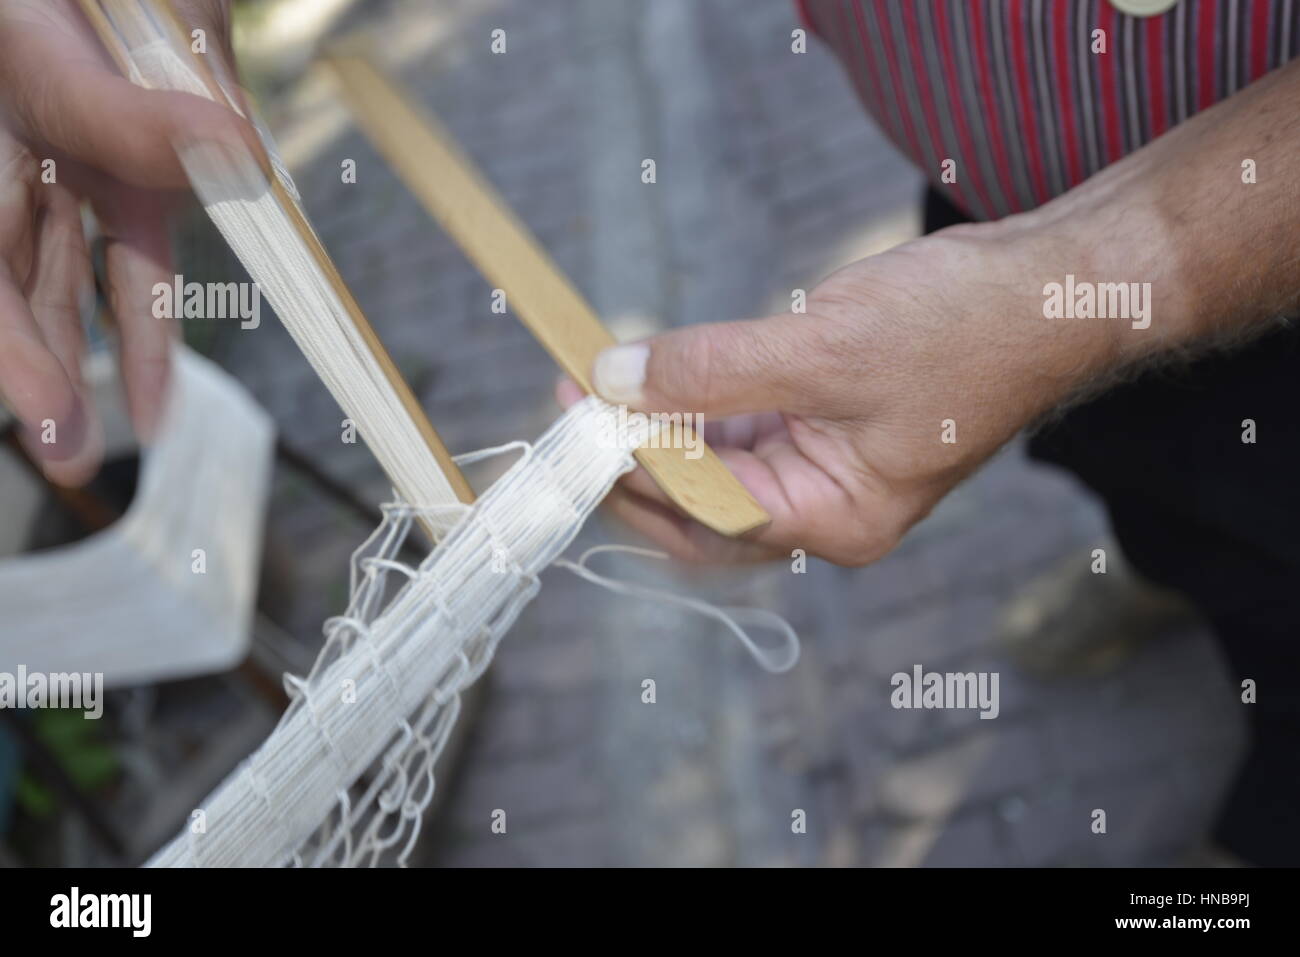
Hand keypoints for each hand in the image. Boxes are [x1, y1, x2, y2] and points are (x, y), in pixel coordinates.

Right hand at [0, 0, 256, 484]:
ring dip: (80, 368)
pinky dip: (142, 333)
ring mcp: (73, 174)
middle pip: (18, 286)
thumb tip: (238, 155)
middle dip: (38, 376)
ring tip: (82, 454)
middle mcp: (19, 163)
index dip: (12, 348)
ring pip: (65, 288)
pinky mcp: (131, 180)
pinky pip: (134, 267)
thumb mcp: (57, 36)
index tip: (48, 415)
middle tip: (68, 462)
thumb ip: (126, 108)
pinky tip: (151, 408)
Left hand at [561, 222, 1121, 565]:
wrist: (1053, 289)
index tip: (574, 415)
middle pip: (702, 510)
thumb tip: (613, 379)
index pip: (705, 510)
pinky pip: (744, 429)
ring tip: (599, 384)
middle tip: (572, 412)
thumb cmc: (963, 328)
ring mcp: (827, 469)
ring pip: (716, 468)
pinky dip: (699, 405)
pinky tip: (659, 374)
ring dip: (660, 430)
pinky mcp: (827, 425)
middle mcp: (827, 510)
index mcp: (836, 520)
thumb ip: (710, 370)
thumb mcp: (822, 348)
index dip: (632, 465)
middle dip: (634, 464)